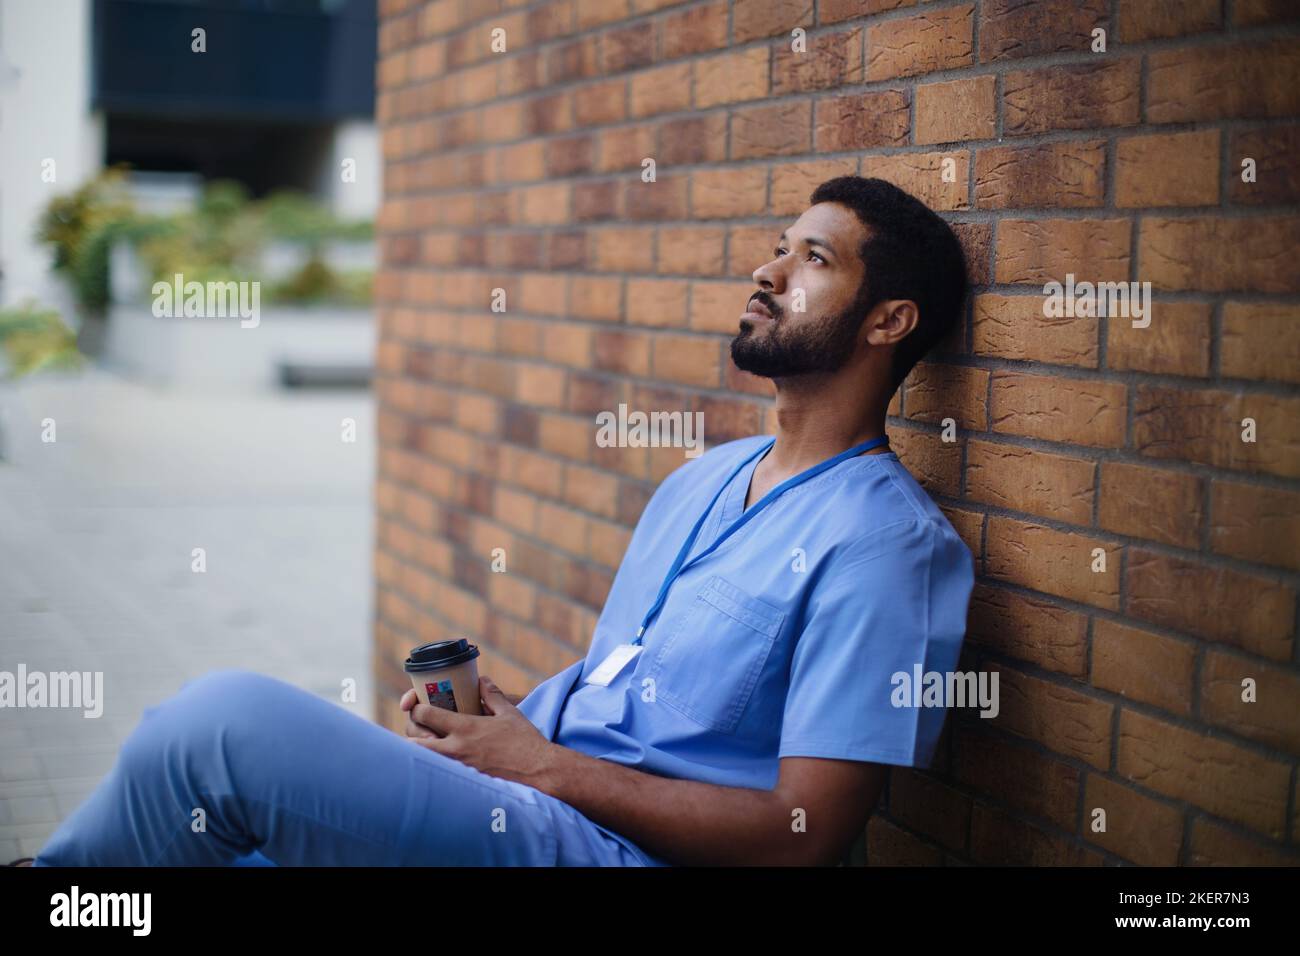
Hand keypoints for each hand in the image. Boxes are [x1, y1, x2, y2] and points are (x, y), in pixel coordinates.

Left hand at [400, 676, 556, 792]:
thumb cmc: (525, 741)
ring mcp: (456, 768)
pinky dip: (429, 763)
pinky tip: (437, 757)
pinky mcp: (462, 781)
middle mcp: (455, 748)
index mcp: (464, 727)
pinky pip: (435, 772)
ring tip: (426, 739)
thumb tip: (481, 681)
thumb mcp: (508, 713)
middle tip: (419, 723)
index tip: (417, 703)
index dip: (415, 706)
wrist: (537, 771)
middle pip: (413, 739)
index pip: (424, 714)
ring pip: (420, 758)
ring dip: (417, 748)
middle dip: (411, 728)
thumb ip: (491, 695)